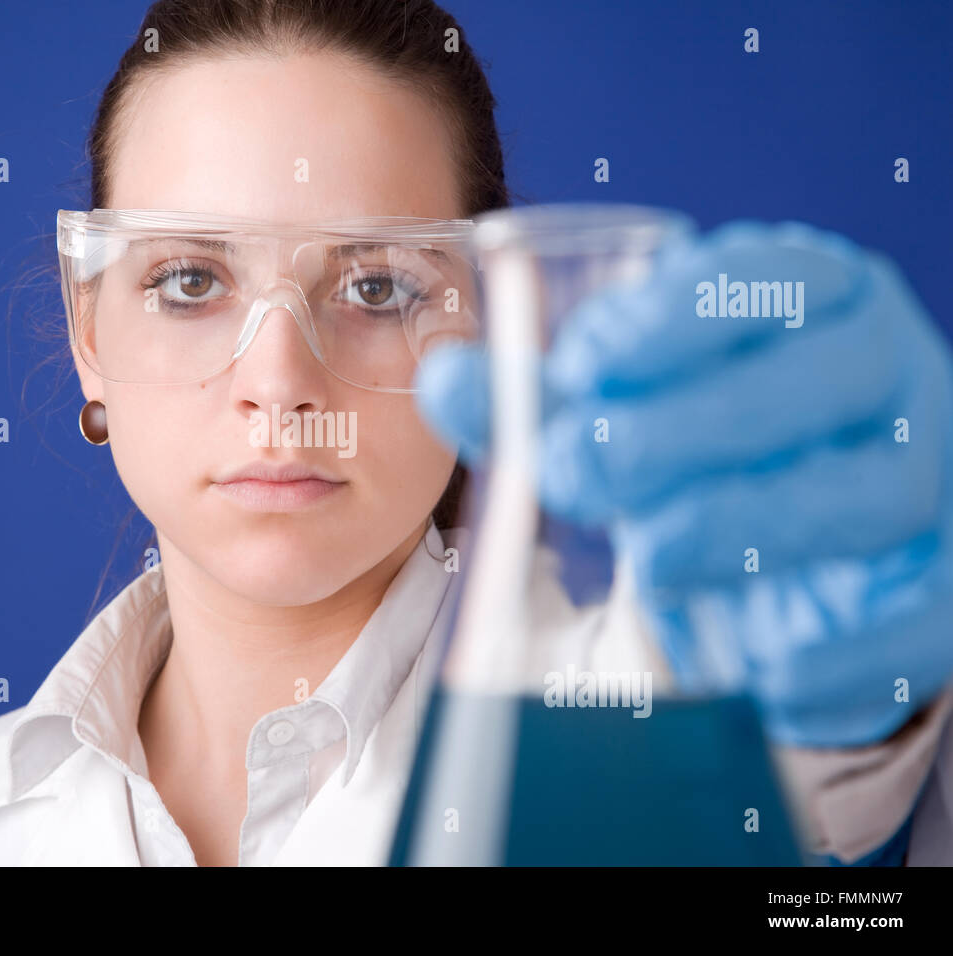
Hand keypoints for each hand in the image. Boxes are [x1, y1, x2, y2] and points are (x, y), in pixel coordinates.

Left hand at [415, 221, 952, 747]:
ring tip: (647, 553)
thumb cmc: (700, 443)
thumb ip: (534, 394)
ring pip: (868, 492)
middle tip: (575, 465)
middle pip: (824, 380)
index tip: (582, 360)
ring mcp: (926, 479)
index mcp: (814, 298)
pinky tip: (746, 661)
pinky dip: (820, 648)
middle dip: (691, 425)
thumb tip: (444, 379)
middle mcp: (887, 375)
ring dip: (745, 524)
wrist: (804, 538)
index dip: (677, 317)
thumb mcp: (620, 405)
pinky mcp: (933, 589)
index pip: (768, 277)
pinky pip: (902, 620)